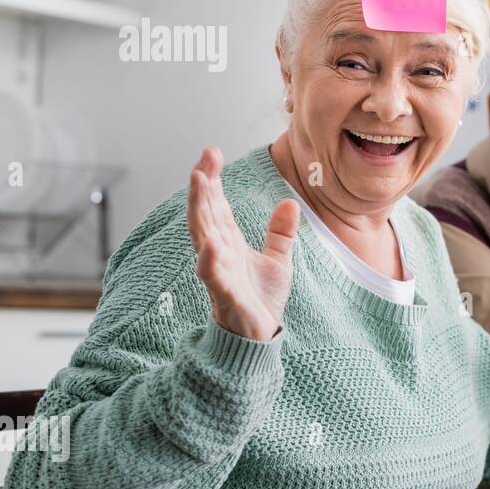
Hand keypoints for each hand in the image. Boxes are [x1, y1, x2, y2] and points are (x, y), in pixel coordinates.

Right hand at [188, 146, 299, 340]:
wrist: (259, 337)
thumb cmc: (261, 298)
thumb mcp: (277, 260)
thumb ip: (281, 233)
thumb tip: (290, 202)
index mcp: (229, 241)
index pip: (217, 204)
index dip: (212, 178)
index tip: (212, 151)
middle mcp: (218, 252)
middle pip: (206, 212)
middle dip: (203, 185)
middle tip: (205, 157)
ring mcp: (219, 272)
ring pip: (203, 236)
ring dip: (199, 210)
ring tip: (199, 183)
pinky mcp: (225, 295)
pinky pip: (213, 276)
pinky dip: (210, 261)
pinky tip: (210, 243)